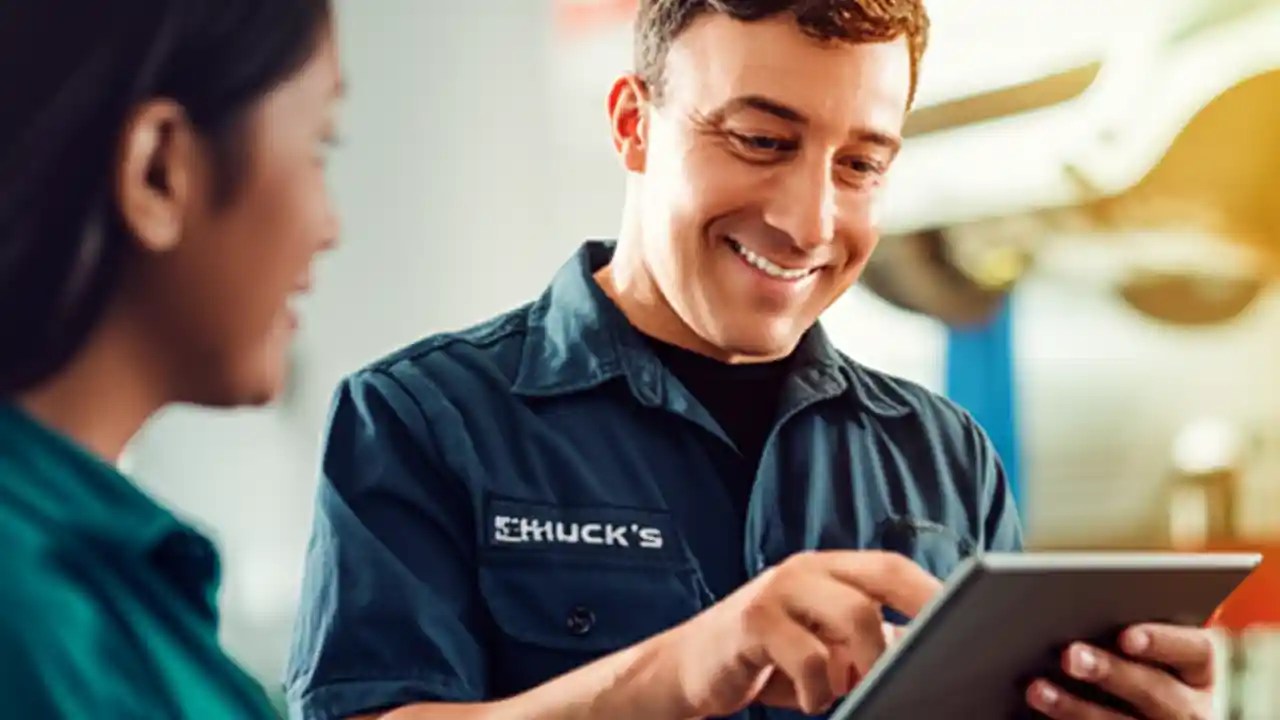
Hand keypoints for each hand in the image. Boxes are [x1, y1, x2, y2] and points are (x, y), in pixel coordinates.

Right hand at [661, 550, 940, 717]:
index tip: (971, 619)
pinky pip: (808, 658)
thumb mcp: (821, 646)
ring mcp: (777, 593)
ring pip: (854, 616)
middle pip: (883, 577)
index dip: (932, 590)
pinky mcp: (751, 623)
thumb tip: (925, 654)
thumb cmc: (767, 658)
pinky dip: (821, 690)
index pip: (892, 567)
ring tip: (852, 687)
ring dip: (867, 663)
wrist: (689, 669)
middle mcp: (805, 571)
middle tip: (925, 661)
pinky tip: (811, 699)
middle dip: (917, 618)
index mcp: (828, 571)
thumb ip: (863, 641)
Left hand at [1026, 624, 1215, 719]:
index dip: (1161, 641)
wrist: (1155, 713)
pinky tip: (1037, 716)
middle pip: (1156, 692)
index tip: (1125, 636)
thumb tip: (1081, 606)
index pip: (1194, 650)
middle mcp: (1192, 708)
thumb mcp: (1152, 651)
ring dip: (1076, 709)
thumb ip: (1130, 631)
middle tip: (1070, 655)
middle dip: (1112, 673)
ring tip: (1038, 690)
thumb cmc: (1142, 662)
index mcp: (1201, 670)